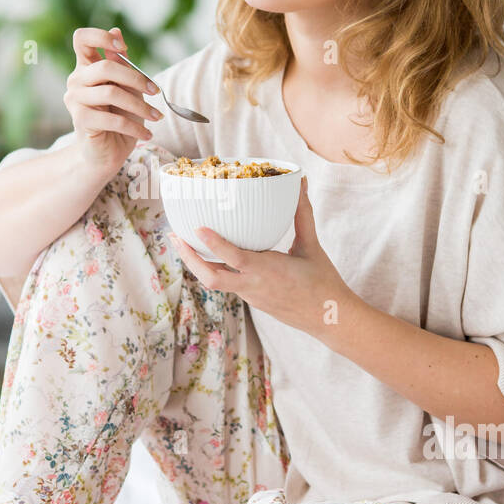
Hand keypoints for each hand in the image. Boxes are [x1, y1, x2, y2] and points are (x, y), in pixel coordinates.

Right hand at [65, 26, 164, 175]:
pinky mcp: (80, 120)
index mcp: (86, 67)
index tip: (123, 47)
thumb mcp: (127, 88)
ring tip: (156, 117)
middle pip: (104, 66)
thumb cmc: (119, 118)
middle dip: (135, 78)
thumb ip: (121, 64)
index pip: (82, 38)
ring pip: (111, 93)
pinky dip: (134, 127)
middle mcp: (76, 80)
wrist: (107, 154)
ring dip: (140, 106)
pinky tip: (147, 134)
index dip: (101, 36)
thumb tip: (117, 31)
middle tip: (155, 91)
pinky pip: (112, 118)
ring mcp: (75, 100)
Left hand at [169, 176, 349, 341]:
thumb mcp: (311, 245)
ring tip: (184, 242)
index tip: (196, 227)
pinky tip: (210, 255)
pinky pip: (227, 283)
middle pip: (211, 278)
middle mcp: (254, 286)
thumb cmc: (323, 281)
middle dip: (189, 258)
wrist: (329, 318)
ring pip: (215, 282)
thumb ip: (302, 214)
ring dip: (197, 263)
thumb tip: (299, 184)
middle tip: (174, 236)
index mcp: (269, 271)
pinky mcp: (251, 300)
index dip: (213, 244)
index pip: (235, 258)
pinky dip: (215, 268)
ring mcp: (250, 296)